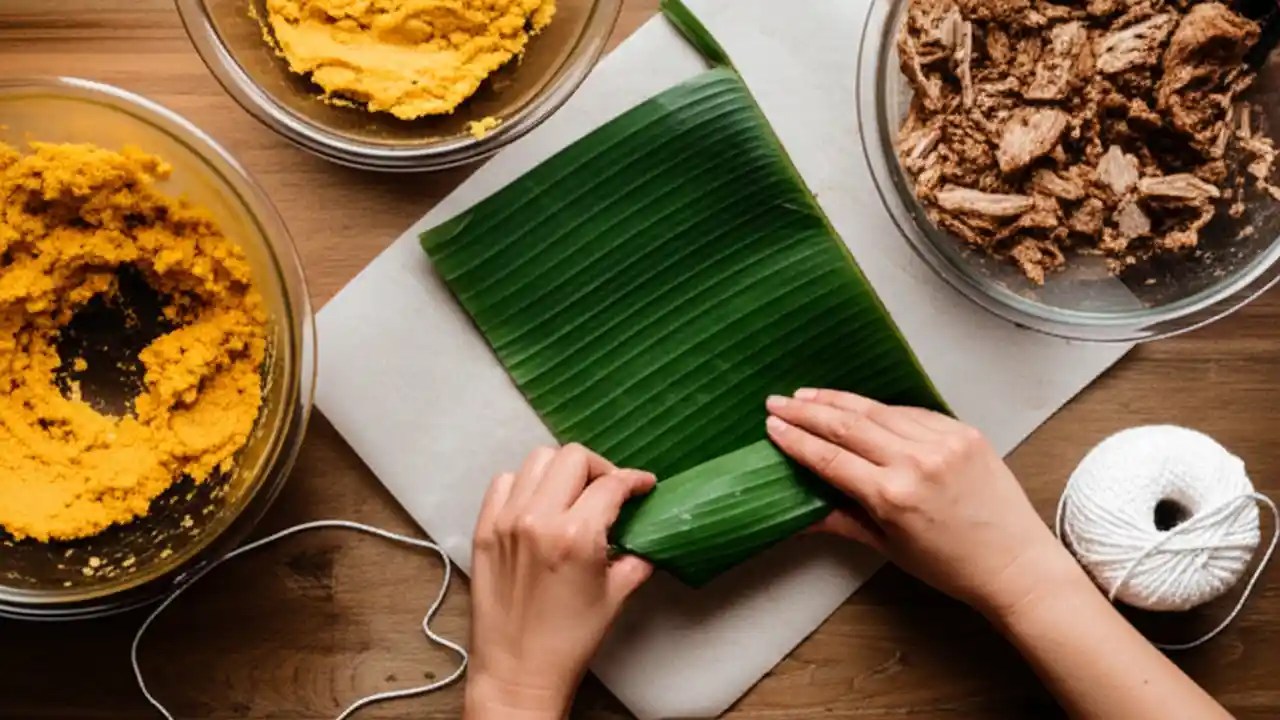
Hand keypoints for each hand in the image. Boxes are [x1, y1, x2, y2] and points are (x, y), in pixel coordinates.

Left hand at [465, 444, 655, 719]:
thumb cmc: (568, 641)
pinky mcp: (484, 531)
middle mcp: (538, 519)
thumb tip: (645, 538)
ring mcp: (506, 522)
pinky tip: (538, 503)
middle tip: (608, 490)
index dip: (634, 480)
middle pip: (573, 458)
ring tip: (573, 493)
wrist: (519, 672)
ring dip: (561, 471)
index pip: (611, 484)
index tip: (642, 485)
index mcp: (576, 536)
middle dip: (599, 468)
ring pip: (537, 461)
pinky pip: (503, 483)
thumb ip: (636, 559)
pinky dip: (524, 484)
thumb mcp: (615, 596)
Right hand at [765, 389, 1079, 621]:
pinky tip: (860, 407)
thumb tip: (798, 515)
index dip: (797, 439)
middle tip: (778, 400)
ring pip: (878, 411)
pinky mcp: (964, 431)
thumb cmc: (950, 565)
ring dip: (839, 401)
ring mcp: (942, 442)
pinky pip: (912, 413)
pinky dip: (882, 409)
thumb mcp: (888, 548)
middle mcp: (915, 461)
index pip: (830, 458)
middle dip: (808, 411)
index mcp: (892, 496)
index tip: (772, 425)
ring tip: (809, 395)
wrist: (1015, 561)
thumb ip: (842, 521)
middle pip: (848, 425)